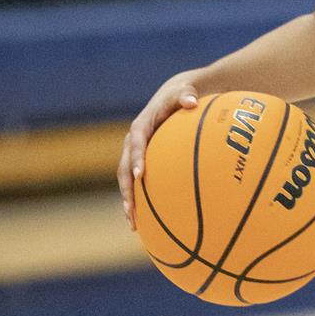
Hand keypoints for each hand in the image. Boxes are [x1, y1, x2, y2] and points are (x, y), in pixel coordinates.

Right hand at [119, 71, 208, 228]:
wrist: (173, 98)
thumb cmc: (181, 96)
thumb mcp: (184, 91)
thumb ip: (186, 95)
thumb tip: (191, 101)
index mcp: (141, 126)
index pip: (136, 143)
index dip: (136, 158)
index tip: (141, 174)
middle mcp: (133, 142)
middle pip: (124, 168)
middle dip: (127, 189)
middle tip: (131, 209)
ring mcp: (134, 154)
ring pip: (126, 180)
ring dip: (128, 201)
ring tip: (133, 224)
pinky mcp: (141, 162)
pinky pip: (136, 184)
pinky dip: (139, 201)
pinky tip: (146, 221)